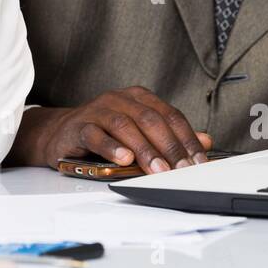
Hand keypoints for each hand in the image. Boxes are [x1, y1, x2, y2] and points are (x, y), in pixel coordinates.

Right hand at [13, 87, 213, 173]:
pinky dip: (111, 147)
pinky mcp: (79, 126)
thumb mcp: (141, 132)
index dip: (187, 138)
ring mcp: (98, 110)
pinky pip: (96, 134)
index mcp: (139, 98)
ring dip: (144, 149)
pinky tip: (123, 159)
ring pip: (125, 126)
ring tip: (157, 169)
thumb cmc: (104, 132)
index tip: (198, 161)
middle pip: (150, 119)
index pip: (170, 115)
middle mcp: (119, 99)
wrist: (61, 133)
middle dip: (169, 146)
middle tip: (181, 169)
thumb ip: (171, 136)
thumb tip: (206, 141)